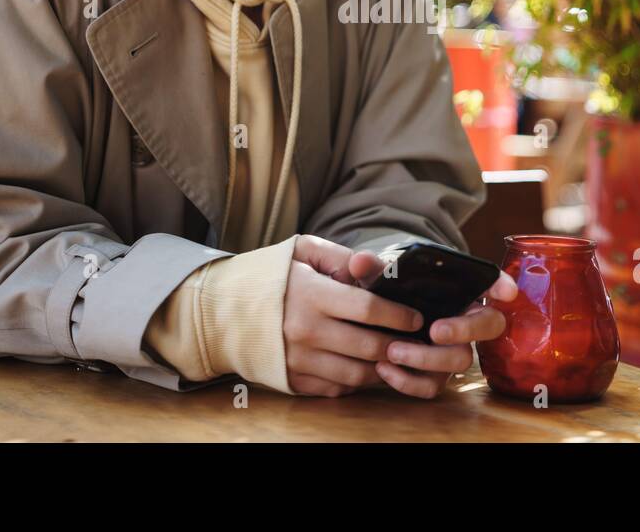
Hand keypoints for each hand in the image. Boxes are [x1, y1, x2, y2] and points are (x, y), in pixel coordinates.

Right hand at [282, 235, 425, 396]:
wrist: (223, 310)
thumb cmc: (271, 275)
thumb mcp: (303, 251)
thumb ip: (342, 257)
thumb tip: (375, 266)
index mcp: (310, 294)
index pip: (369, 309)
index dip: (399, 315)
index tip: (416, 317)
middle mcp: (304, 331)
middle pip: (368, 347)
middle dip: (399, 345)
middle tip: (415, 341)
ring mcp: (298, 360)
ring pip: (356, 374)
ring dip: (383, 368)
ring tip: (395, 355)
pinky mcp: (293, 380)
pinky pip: (337, 387)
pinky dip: (357, 381)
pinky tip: (366, 367)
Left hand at [345, 250, 519, 398]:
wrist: (376, 322)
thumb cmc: (390, 293)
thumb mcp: (383, 277)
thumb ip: (373, 268)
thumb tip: (359, 260)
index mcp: (461, 289)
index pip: (491, 282)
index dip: (502, 286)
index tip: (507, 291)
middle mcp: (467, 320)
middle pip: (488, 326)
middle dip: (464, 329)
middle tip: (435, 330)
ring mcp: (454, 350)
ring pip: (460, 360)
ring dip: (427, 357)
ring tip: (392, 350)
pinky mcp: (436, 375)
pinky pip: (432, 385)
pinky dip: (407, 381)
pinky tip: (383, 368)